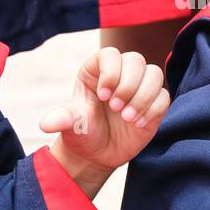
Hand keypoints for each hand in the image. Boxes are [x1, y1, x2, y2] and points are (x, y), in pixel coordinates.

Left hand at [39, 48, 169, 194]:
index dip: (110, 72)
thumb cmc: (81, 134)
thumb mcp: (69, 126)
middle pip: (136, 60)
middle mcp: (119, 75)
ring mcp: (138, 88)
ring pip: (154, 74)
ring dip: (143, 96)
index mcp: (96, 71)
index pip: (110, 54)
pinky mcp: (154, 104)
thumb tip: (46, 124)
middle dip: (128, 85)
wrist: (95, 155)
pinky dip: (152, 109)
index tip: (103, 96)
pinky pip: (164, 96)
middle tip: (115, 108)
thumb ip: (61, 120)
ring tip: (127, 118)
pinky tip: (137, 124)